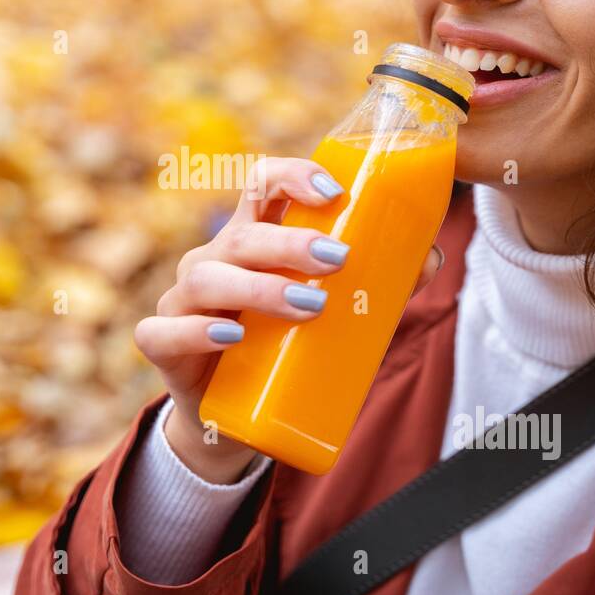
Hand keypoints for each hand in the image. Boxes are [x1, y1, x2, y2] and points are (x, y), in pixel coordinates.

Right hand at [134, 156, 445, 482]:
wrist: (234, 417)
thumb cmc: (283, 350)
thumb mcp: (331, 316)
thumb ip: (376, 286)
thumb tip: (431, 257)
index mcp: (252, 241)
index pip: (261, 186)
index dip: (292, 177)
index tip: (334, 192)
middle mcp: (213, 260)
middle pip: (243, 234)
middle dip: (291, 243)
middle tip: (338, 260)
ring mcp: (182, 299)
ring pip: (208, 276)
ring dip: (261, 288)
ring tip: (308, 306)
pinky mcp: (162, 343)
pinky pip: (165, 329)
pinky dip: (197, 330)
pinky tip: (232, 335)